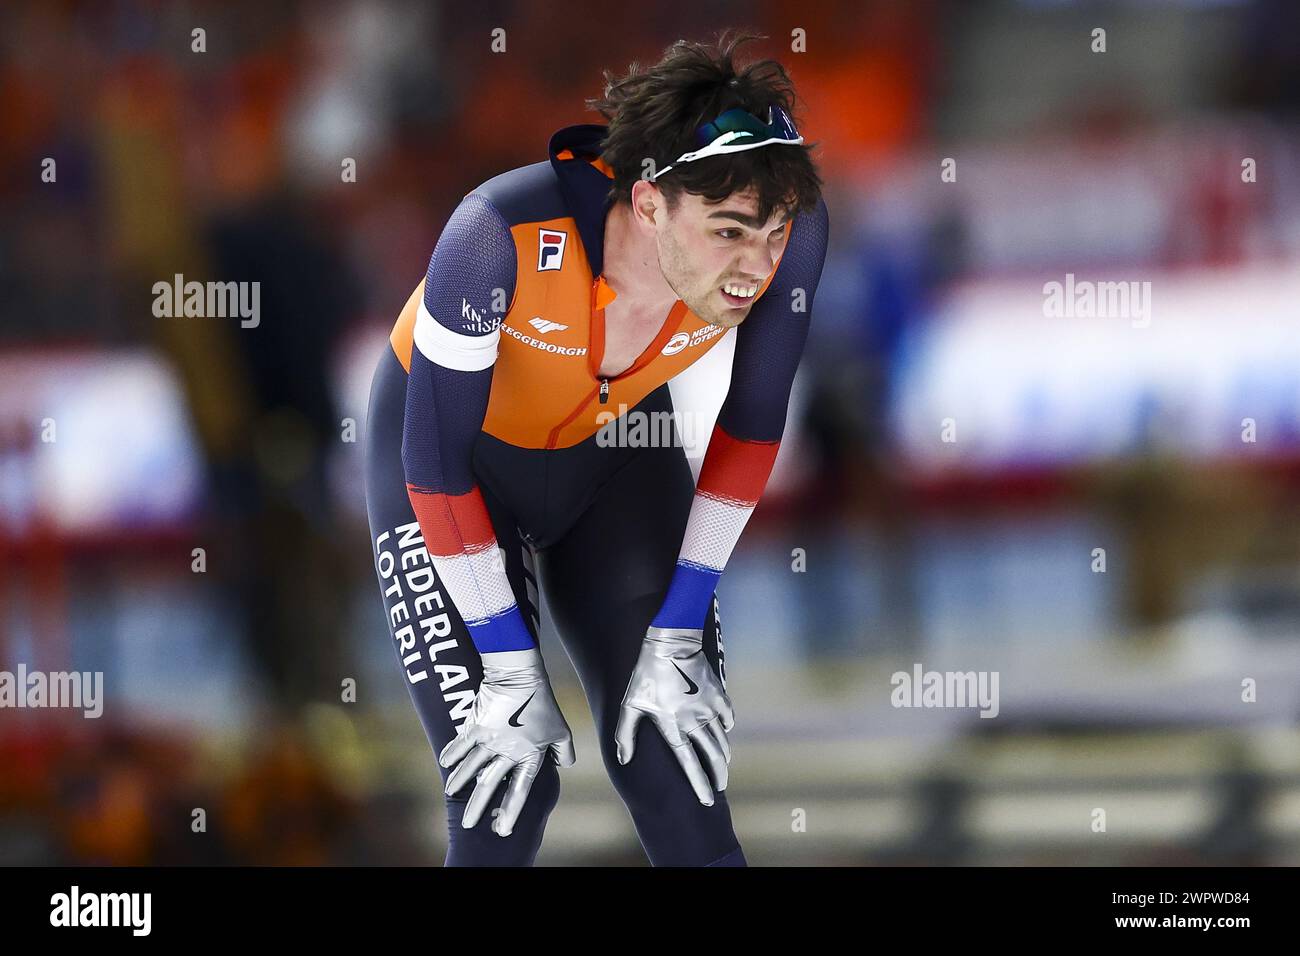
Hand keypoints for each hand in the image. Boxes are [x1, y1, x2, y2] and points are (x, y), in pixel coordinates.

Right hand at [439, 647, 574, 836]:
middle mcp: (506, 752)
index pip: (519, 790)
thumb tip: (565, 766)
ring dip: (459, 782)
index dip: (511, 811)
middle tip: (469, 824)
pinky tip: (444, 763)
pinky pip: (459, 744)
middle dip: (478, 807)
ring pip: (470, 768)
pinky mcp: (474, 725)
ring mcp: (487, 739)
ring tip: (450, 794)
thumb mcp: (561, 729)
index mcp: (528, 755)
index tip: (502, 830)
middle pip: (489, 785)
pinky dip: (451, 754)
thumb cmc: (542, 702)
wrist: (518, 674)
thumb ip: (564, 752)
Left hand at [615, 626, 733, 805]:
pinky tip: (724, 732)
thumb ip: (626, 734)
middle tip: (719, 787)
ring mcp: (709, 707)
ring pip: (721, 740)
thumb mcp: (630, 704)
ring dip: (723, 756)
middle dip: (718, 776)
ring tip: (722, 766)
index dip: (699, 784)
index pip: (689, 763)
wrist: (671, 642)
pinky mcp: (718, 694)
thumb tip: (624, 760)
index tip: (707, 800)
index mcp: (672, 726)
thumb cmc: (646, 674)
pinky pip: (727, 717)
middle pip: (712, 756)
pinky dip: (727, 728)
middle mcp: (694, 721)